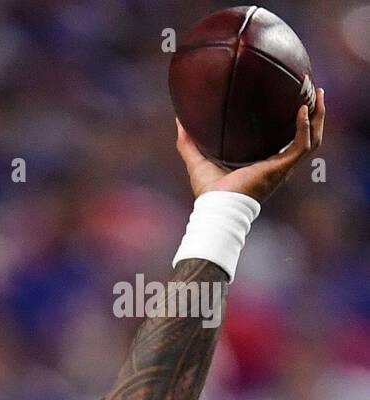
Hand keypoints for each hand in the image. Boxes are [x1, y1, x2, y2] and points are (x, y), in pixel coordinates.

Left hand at [178, 85, 324, 202]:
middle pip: (306, 137)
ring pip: (312, 139)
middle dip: (314, 116)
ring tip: (318, 95)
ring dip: (318, 117)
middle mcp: (278, 165)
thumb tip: (179, 121)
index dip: (295, 125)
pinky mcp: (281, 168)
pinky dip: (305, 127)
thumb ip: (188, 142)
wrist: (216, 208)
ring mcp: (282, 167)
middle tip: (315, 93)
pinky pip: (302, 145)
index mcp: (264, 165)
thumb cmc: (209, 193)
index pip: (286, 143)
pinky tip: (303, 109)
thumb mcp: (198, 160)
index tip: (296, 103)